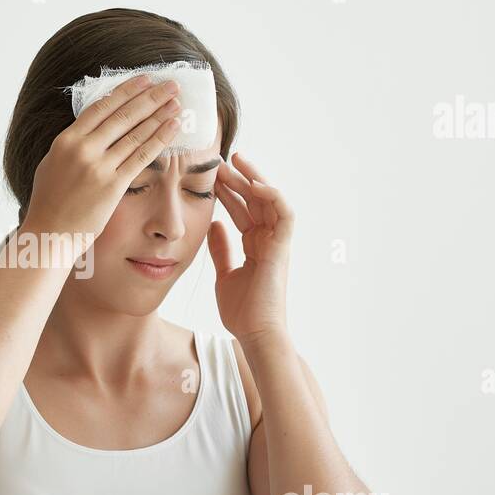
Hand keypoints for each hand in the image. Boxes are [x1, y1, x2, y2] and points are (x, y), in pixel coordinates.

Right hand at [21, 75, 181, 239]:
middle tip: (171, 85)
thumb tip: (92, 129)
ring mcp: (98, 167)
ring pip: (135, 134)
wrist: (49, 234)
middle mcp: (82, 149)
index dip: (126, 91)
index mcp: (66, 140)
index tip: (145, 79)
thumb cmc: (50, 203)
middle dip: (150, 97)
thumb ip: (73, 145)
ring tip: (176, 103)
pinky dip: (160, 139)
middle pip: (123, 115)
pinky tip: (173, 128)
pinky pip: (141, 157)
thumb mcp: (53, 163)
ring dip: (159, 115)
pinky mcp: (113, 186)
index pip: (101, 107)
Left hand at [208, 152, 294, 341]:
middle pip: (255, 201)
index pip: (243, 210)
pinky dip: (272, 197)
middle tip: (220, 161)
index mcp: (256, 245)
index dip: (228, 192)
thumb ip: (222, 248)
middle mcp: (269, 240)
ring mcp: (277, 243)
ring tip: (235, 162)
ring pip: (269, 201)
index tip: (210, 177)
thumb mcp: (225, 273)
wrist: (255, 333)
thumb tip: (214, 225)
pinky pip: (284, 214)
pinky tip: (254, 184)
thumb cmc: (243, 311)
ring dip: (254, 179)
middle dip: (238, 179)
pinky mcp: (283, 248)